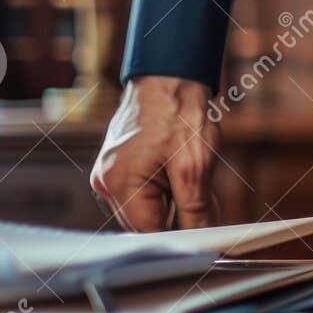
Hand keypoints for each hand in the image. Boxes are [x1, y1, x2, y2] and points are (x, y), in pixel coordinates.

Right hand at [90, 76, 221, 230]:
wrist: (171, 73)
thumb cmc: (180, 110)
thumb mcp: (195, 166)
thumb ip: (196, 210)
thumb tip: (204, 239)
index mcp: (118, 184)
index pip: (149, 233)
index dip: (180, 237)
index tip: (205, 237)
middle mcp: (105, 182)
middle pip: (145, 223)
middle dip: (177, 217)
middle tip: (206, 201)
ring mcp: (110, 172)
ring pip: (146, 207)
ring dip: (173, 202)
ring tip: (192, 175)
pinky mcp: (119, 165)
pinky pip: (143, 191)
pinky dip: (166, 188)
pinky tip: (181, 170)